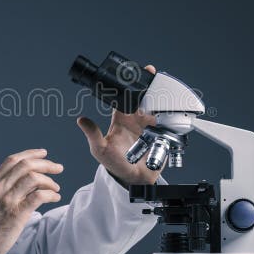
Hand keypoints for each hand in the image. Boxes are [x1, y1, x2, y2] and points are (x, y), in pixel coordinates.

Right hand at [0, 149, 62, 253]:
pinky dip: (50, 194)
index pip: (13, 160)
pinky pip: (38, 196)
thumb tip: (27, 179)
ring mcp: (7, 200)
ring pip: (33, 178)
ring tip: (55, 188)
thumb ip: (3, 187)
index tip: (43, 153)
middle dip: (46, 164)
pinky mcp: (17, 213)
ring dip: (49, 181)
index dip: (30, 154)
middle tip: (58, 168)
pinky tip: (54, 198)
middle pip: (25, 165)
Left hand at [77, 65, 161, 185]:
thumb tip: (81, 120)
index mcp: (121, 118)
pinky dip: (171, 115)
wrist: (133, 179)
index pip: (123, 97)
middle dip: (148, 86)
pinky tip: (173, 111)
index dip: (127, 85)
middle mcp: (136, 119)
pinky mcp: (161, 134)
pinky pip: (168, 121)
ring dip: (160, 99)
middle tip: (152, 75)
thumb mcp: (100, 149)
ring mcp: (150, 126)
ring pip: (157, 107)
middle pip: (143, 97)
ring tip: (163, 94)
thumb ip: (93, 134)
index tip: (132, 74)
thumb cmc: (115, 163)